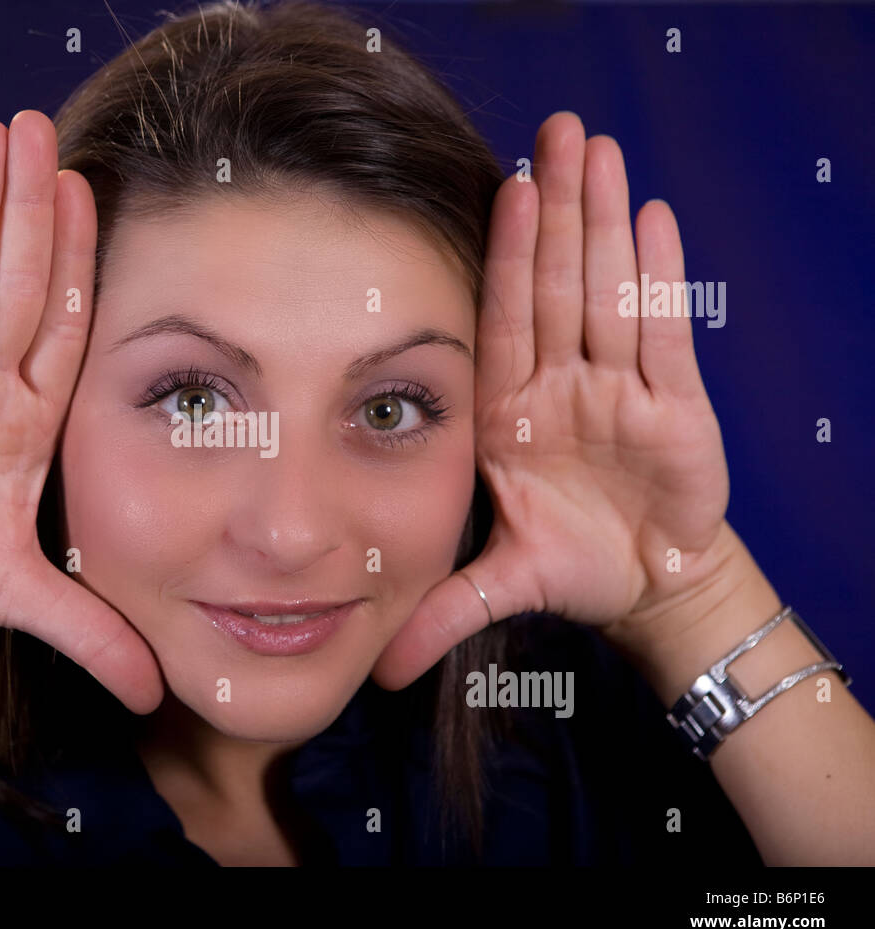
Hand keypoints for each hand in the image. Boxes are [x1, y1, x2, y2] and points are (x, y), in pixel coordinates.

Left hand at [373, 111, 730, 688]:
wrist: (646, 591)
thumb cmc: (573, 567)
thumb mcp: (499, 583)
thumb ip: (443, 611)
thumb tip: (381, 669)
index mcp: (513, 414)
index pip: (505, 321)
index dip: (504, 258)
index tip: (500, 191)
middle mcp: (564, 389)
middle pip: (557, 287)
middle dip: (556, 211)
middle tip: (553, 130)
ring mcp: (620, 393)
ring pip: (609, 294)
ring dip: (604, 223)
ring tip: (600, 149)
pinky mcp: (676, 410)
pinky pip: (666, 336)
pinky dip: (660, 278)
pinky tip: (654, 218)